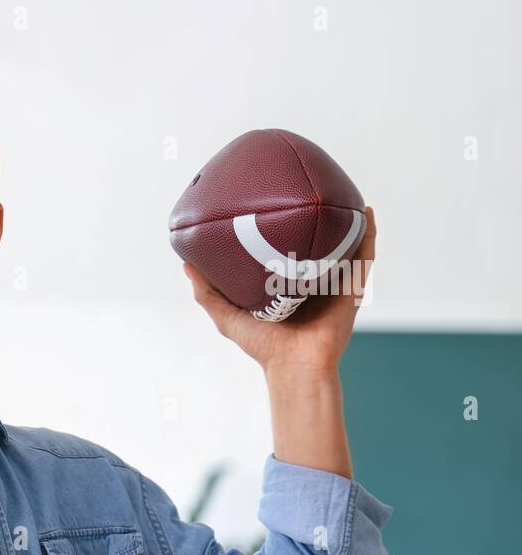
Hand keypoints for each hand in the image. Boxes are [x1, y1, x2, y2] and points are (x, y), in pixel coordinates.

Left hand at [185, 205, 376, 375]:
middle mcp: (309, 282)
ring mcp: (333, 283)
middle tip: (307, 190)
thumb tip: (186, 264)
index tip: (272, 205)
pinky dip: (368, 233)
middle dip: (313, 220)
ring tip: (340, 194)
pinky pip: (364, 256)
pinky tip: (367, 212)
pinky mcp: (352, 288)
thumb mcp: (227, 315)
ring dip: (344, 221)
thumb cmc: (262, 345)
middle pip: (313, 244)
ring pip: (342, 245)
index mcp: (284, 287)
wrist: (295, 364)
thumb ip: (207, 292)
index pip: (283, 253)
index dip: (279, 231)